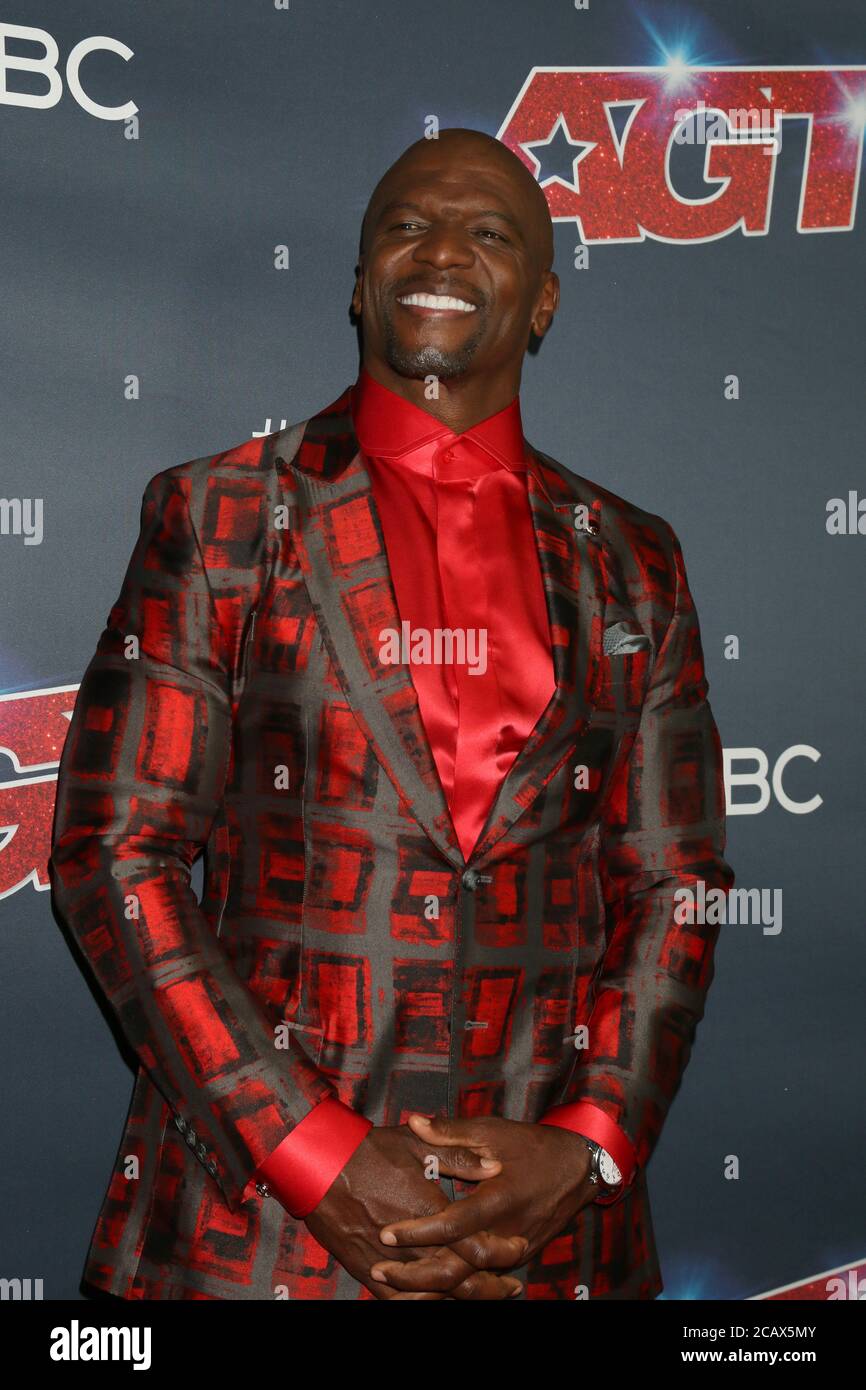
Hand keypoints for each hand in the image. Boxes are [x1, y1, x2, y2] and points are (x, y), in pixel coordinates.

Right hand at [304, 1123, 527, 1299]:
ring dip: (463, 1300)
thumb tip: (494, 1165)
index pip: (475, 1245)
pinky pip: (400, 1301)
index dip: (501, 1251)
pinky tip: (440, 1303)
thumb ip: (458, 1157)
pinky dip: (424, 1306)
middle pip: (461, 1280)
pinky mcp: (368, 1270)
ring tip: (486, 1298)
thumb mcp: (416, 1145)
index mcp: (429, 1211)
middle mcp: (412, 1243)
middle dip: (491, 1286)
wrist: (318, 1164)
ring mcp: (389, 1261)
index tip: (518, 1246)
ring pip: (434, 1296)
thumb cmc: (368, 1150)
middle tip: (511, 1285)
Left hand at [369, 1114, 597, 1295]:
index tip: (385, 1233)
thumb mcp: (493, 1131)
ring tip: (395, 1284)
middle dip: (416, 1276)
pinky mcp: (520, 1258)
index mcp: (499, 1200)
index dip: (416, 1232)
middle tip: (379, 1269)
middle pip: (457, 1270)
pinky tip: (428, 1285)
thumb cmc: (534, 1145)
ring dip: (431, 1287)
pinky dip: (455, 1286)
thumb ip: (452, 1132)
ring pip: (469, 1283)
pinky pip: (482, 1280)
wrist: (580, 1168)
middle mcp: (507, 1234)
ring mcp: (515, 1251)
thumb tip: (413, 1121)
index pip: (452, 1226)